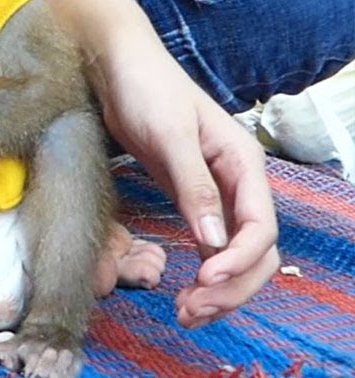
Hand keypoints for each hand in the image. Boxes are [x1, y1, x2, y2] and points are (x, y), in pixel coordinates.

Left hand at [93, 41, 278, 328]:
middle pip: (256, 251)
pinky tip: (184, 291)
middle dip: (231, 286)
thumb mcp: (169, 134)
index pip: (260, 227)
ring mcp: (215, 192)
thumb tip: (214, 238)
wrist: (116, 66)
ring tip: (185, 312)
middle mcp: (236, 182)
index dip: (239, 260)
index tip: (204, 278)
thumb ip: (193, 184)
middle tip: (189, 309)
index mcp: (243, 164)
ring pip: (235, 254)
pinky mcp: (189, 197)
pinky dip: (203, 273)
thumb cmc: (146, 89)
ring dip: (219, 289)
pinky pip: (211, 245)